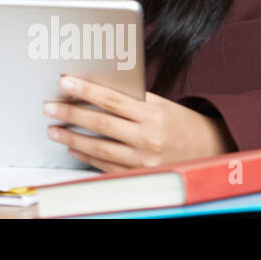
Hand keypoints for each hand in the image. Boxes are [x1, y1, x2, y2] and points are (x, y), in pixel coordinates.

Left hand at [44, 75, 236, 171]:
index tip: (64, 83)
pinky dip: (87, 157)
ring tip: (54, 129)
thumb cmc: (182, 124)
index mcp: (153, 115)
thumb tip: (96, 88)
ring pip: (99, 148)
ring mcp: (144, 161)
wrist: (211, 152)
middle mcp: (148, 139)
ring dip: (72, 138)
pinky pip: (107, 166)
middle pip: (101, 124)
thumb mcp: (161, 105)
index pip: (112, 100)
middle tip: (50, 107)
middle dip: (70, 114)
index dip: (86, 90)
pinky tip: (73, 148)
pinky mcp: (140, 176)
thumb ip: (132, 98)